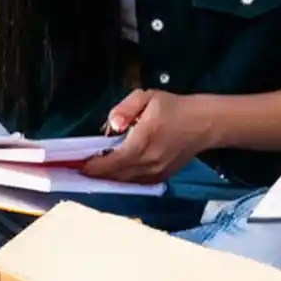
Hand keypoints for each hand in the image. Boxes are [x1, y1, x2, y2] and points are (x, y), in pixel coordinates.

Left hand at [81, 90, 211, 183]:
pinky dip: (122, 178)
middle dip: (96, 173)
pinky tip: (114, 170)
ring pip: (124, 182)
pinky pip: (136, 183)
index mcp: (142, 141)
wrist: (203, 124)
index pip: (111, 162)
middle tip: (81, 166)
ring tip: (95, 168)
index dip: (92, 166)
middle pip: (114, 175)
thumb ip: (124, 108)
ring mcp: (156, 173)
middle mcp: (148, 162)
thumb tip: (111, 127)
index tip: (78, 164)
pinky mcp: (161, 178)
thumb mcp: (147, 97)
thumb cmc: (172, 107)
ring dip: (108, 177)